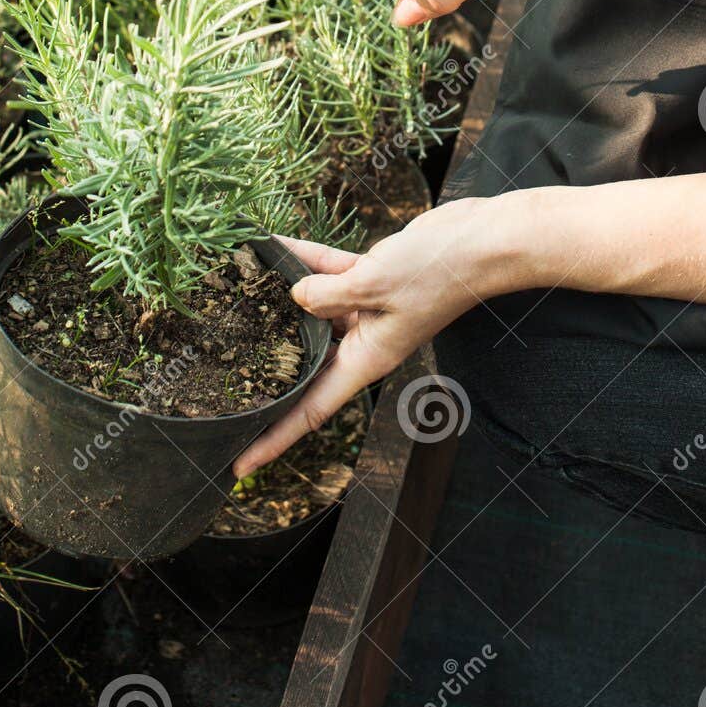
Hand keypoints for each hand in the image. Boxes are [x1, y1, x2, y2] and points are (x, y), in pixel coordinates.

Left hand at [235, 194, 541, 475]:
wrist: (483, 241)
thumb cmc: (440, 274)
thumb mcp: (375, 286)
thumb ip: (326, 293)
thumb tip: (293, 293)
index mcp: (368, 360)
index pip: (311, 412)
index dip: (274, 440)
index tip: (240, 465)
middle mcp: (363, 340)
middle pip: (305, 364)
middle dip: (268, 371)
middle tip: (221, 384)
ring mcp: (366, 307)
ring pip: (312, 310)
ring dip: (281, 299)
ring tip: (237, 297)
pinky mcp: (372, 276)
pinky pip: (328, 270)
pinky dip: (305, 258)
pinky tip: (276, 245)